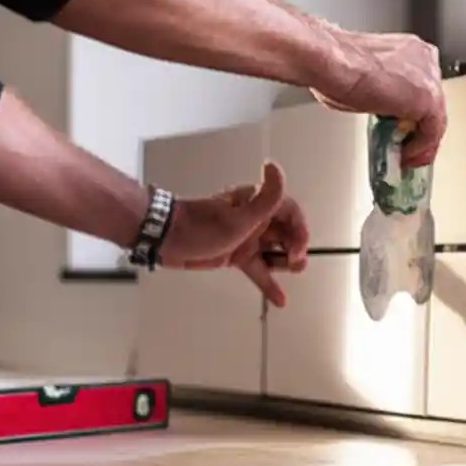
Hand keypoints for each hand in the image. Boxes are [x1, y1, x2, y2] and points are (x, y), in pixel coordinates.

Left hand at [157, 162, 308, 307]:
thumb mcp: (238, 217)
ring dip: (286, 263)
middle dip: (296, 247)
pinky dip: (269, 283)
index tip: (297, 248)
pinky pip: (259, 270)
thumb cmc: (200, 226)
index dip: (300, 230)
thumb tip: (274, 166)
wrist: (166, 239)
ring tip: (293, 271)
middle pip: (286, 233)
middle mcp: (255, 220)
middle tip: (294, 262)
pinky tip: (280, 299)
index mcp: (256, 205)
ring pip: (275, 252)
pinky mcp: (237, 256)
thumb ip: (264, 198)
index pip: (291, 213)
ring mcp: (246, 239)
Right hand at [309, 30, 446, 166]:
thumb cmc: (338, 64)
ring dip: (421, 140)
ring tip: (406, 154)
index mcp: (409, 49)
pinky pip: (432, 131)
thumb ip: (381, 92)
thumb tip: (378, 109)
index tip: (406, 128)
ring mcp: (430, 79)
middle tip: (408, 146)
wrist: (334, 64)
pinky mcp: (429, 100)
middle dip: (420, 126)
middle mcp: (425, 60)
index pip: (421, 86)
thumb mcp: (367, 77)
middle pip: (432, 102)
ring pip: (434, 117)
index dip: (414, 112)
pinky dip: (420, 147)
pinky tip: (407, 155)